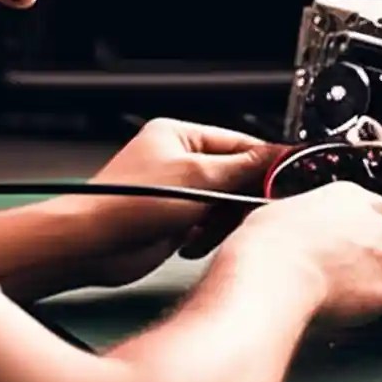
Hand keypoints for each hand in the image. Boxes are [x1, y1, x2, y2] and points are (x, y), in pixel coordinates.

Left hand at [79, 118, 285, 286]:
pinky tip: (191, 243)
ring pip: (223, 205)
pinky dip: (205, 237)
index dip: (264, 163)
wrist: (93, 245)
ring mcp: (177, 192)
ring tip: (205, 230)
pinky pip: (207, 227)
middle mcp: (179, 161)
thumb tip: (280, 156)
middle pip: (234, 176)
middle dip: (239, 198)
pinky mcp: (174, 222)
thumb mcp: (199, 178)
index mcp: (180, 136)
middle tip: (247, 211)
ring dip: (219, 222)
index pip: (239, 144)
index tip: (288, 179)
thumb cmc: (129, 202)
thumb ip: (245, 167)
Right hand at [219, 181, 381, 326]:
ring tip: (342, 293)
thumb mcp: (279, 212)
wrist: (274, 277)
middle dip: (378, 255)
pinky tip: (342, 309)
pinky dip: (368, 307)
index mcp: (350, 196)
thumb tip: (295, 227)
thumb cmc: (268, 244)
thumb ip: (304, 217)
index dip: (360, 227)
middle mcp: (376, 224)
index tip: (348, 239)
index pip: (373, 208)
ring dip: (374, 281)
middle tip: (350, 270)